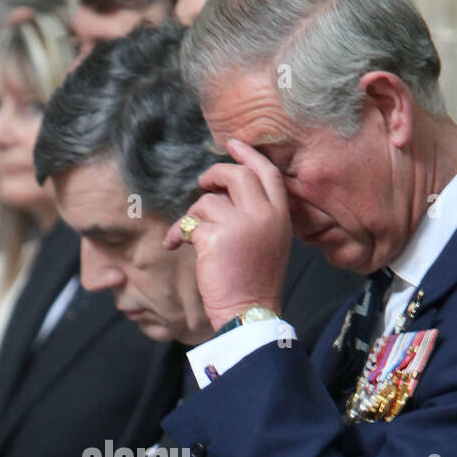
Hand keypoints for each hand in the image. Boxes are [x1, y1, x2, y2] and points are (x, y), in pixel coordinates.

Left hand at [164, 139, 291, 327]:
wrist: (250, 312)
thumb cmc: (254, 282)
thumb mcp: (269, 242)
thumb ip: (255, 214)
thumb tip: (223, 192)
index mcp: (280, 215)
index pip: (267, 172)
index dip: (249, 155)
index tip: (233, 144)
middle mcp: (264, 214)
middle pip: (236, 175)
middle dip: (214, 175)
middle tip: (203, 183)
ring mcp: (241, 224)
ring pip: (207, 201)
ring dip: (194, 216)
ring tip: (192, 237)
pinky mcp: (216, 237)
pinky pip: (189, 223)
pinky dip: (178, 233)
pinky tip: (175, 246)